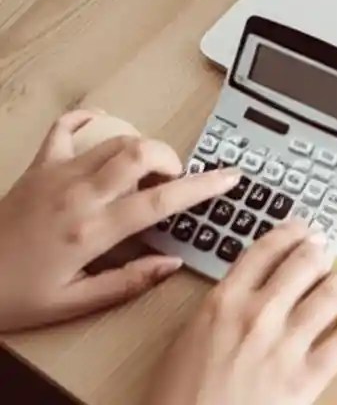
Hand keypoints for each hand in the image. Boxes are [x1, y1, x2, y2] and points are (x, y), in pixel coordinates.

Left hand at [0, 110, 239, 331]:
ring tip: (146, 170)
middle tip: (177, 179)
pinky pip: (66, 128)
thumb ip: (128, 282)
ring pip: (115, 140)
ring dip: (141, 147)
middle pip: (141, 153)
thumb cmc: (14, 295)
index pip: (161, 199)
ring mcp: (56, 175)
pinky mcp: (37, 167)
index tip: (230, 178)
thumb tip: (171, 264)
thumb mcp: (75, 302)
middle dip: (172, 158)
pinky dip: (89, 119)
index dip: (203, 186)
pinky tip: (103, 123)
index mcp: (92, 231)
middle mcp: (78, 195)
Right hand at [146, 222, 336, 404]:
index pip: (267, 248)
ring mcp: (285, 345)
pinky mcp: (308, 377)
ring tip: (333, 295)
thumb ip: (222, 309)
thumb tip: (252, 290)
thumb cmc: (179, 398)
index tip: (303, 230)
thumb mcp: (190, 339)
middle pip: (307, 260)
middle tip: (323, 257)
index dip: (291, 233)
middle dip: (320, 254)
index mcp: (223, 302)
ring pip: (334, 292)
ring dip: (336, 288)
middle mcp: (258, 314)